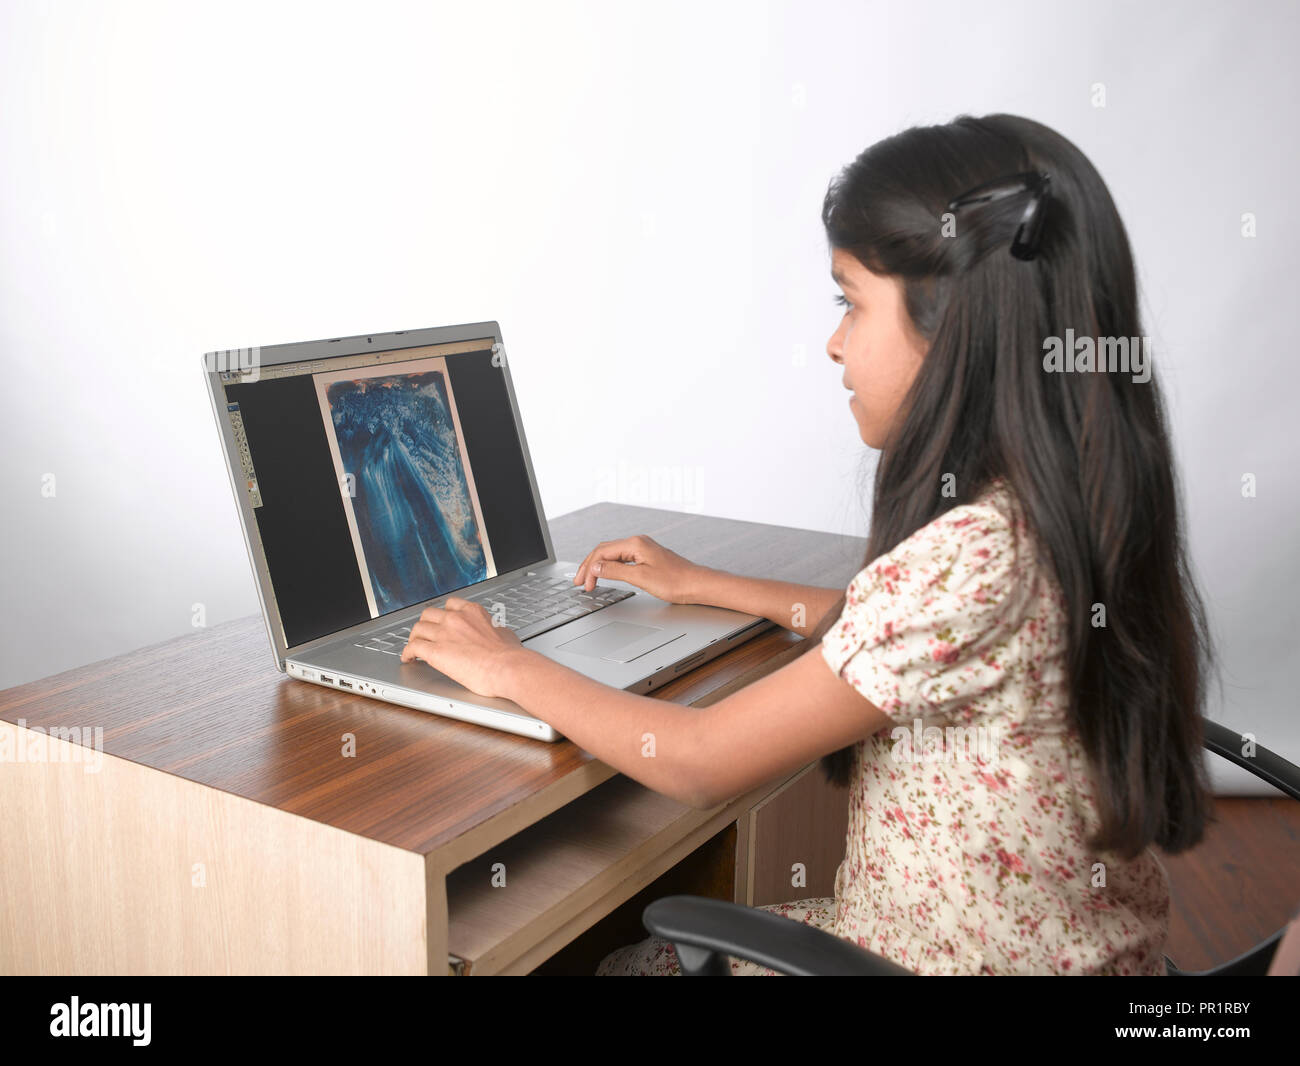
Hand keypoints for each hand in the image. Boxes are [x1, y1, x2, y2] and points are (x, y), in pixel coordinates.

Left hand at [400, 597, 527, 699]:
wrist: (508, 667)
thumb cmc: (511, 655)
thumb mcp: (505, 633)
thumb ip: (495, 629)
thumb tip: (497, 632)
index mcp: (472, 612)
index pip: (450, 604)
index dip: (443, 613)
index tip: (441, 620)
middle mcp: (455, 619)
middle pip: (428, 614)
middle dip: (425, 624)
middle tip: (425, 634)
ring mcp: (443, 634)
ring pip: (417, 629)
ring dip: (414, 638)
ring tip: (413, 646)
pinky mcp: (435, 652)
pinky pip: (413, 648)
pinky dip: (407, 653)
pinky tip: (408, 659)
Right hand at [572, 534, 702, 603]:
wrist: (697, 585)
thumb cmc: (676, 582)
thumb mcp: (641, 578)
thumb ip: (616, 571)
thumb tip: (596, 567)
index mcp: (635, 544)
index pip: (602, 552)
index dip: (589, 568)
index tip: (584, 584)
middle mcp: (638, 542)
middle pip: (605, 551)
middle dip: (590, 566)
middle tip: (579, 582)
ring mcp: (643, 549)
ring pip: (613, 554)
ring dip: (599, 567)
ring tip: (589, 580)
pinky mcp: (647, 557)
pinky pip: (622, 559)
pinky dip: (610, 567)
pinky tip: (606, 574)